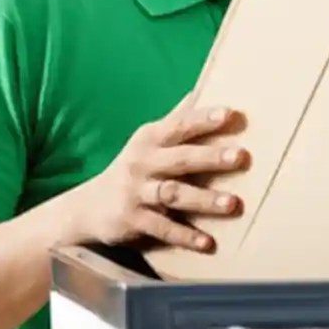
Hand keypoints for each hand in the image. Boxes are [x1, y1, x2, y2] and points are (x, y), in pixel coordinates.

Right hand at [67, 93, 246, 252]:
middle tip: (241, 157)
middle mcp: (142, 163)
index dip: (204, 119)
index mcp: (150, 139)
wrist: (87, 207)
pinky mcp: (132, 220)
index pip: (179, 126)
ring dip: (204, 200)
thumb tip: (203, 86)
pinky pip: (161, 229)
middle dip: (211, 157)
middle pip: (180, 158)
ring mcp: (136, 192)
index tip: (231, 114)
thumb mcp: (149, 140)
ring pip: (174, 194)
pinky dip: (185, 236)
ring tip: (233, 204)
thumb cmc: (134, 167)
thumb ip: (177, 118)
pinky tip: (208, 243)